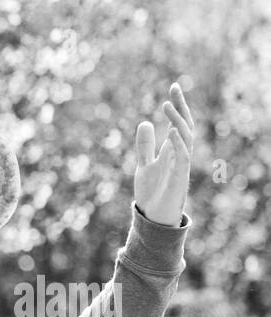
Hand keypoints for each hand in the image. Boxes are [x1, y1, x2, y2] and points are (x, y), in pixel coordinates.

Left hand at [133, 82, 193, 226]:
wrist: (152, 218)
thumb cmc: (152, 193)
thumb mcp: (144, 165)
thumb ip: (145, 146)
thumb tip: (145, 122)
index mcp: (172, 150)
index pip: (178, 122)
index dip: (177, 105)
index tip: (173, 87)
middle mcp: (179, 155)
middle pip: (185, 125)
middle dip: (180, 107)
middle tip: (174, 88)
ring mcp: (180, 166)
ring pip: (185, 138)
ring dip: (177, 121)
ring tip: (167, 105)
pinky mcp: (178, 178)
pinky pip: (182, 157)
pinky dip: (179, 143)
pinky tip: (172, 130)